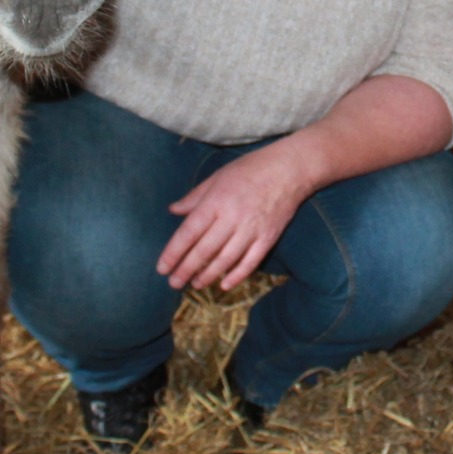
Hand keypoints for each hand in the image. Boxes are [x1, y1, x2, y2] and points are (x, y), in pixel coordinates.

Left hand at [157, 143, 314, 290]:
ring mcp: (251, 229)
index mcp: (216, 201)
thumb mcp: (218, 177)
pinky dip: (237, 276)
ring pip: (225, 260)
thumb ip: (195, 197)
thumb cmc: (250, 169)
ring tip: (195, 284)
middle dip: (186, 269)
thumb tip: (173, 210)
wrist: (290, 169)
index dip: (174, 252)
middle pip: (205, 250)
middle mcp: (232, 217)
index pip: (189, 232)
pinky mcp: (268, 238)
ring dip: (208, 275)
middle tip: (173, 283)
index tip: (162, 268)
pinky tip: (224, 284)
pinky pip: (250, 262)